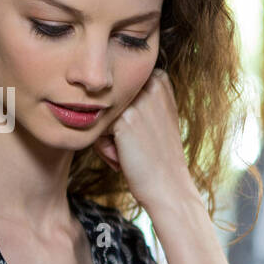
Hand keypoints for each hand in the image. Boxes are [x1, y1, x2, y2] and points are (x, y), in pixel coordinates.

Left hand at [92, 68, 196, 210]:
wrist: (167, 185)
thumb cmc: (158, 153)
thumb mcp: (159, 113)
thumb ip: (140, 93)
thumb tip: (96, 85)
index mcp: (160, 78)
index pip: (118, 86)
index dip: (124, 110)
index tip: (142, 129)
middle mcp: (151, 84)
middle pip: (108, 97)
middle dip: (113, 120)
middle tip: (133, 142)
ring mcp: (138, 101)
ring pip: (100, 111)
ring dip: (106, 134)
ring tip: (126, 150)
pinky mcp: (124, 119)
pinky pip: (96, 126)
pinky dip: (102, 145)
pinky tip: (121, 156)